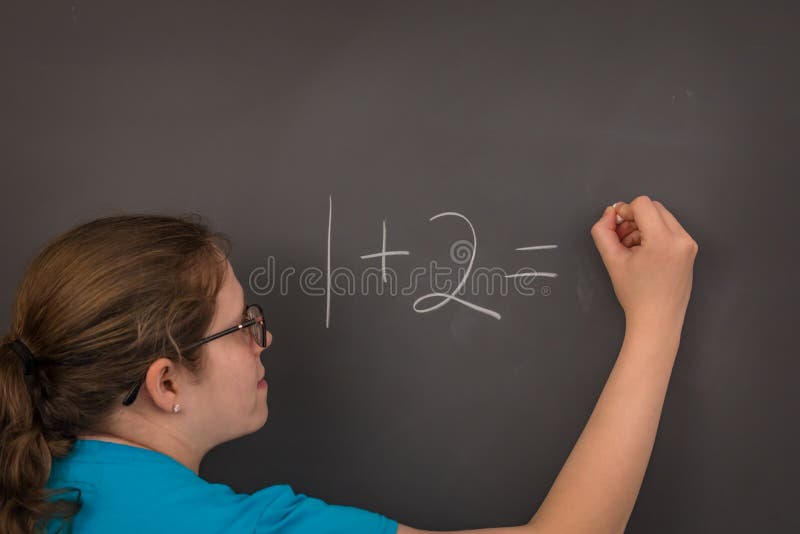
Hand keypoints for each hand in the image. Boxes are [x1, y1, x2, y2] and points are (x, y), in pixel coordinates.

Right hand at [590, 196, 698, 324]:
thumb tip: (608, 213)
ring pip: (662, 217)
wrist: (657, 320)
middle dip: (635, 218)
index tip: (617, 228)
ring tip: (633, 250)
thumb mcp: (612, 260)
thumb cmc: (636, 295)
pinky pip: (670, 229)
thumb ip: (602, 231)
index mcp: (664, 240)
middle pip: (654, 207)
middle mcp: (682, 239)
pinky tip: (645, 254)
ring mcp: (689, 245)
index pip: (643, 204)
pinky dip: (655, 234)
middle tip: (623, 240)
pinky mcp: (690, 250)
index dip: (625, 211)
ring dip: (644, 226)